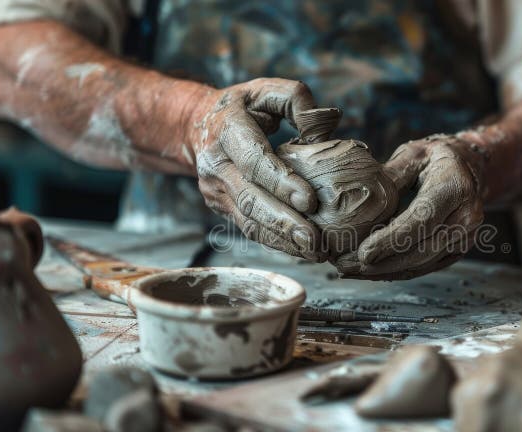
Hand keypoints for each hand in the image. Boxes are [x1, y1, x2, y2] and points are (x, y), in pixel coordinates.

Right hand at [188, 78, 333, 261]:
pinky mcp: (221, 207)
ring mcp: (215, 191)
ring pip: (248, 221)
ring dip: (281, 240)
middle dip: (283, 222)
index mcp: (228, 131)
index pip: (254, 161)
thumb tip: (323, 125)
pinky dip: (275, 242)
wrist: (198, 126)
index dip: (281, 182)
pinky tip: (301, 250)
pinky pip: (249, 228)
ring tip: (314, 251)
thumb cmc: (244, 107)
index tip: (310, 200)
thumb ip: (296, 99)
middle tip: (314, 239)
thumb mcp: (266, 89)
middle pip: (250, 199)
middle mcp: (216, 165)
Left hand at [337, 134, 484, 279]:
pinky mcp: (457, 251)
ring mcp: (465, 237)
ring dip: (384, 271)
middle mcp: (466, 216)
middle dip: (382, 262)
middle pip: (421, 250)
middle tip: (345, 264)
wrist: (469, 168)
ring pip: (421, 264)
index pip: (422, 220)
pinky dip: (396, 272)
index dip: (392, 239)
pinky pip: (424, 268)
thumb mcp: (413, 154)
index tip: (364, 252)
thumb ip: (390, 175)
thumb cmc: (435, 158)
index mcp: (455, 187)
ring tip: (350, 269)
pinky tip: (369, 271)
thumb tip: (358, 197)